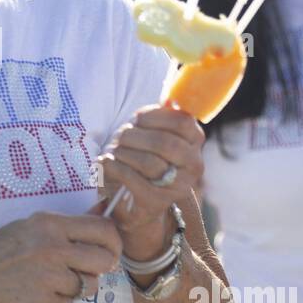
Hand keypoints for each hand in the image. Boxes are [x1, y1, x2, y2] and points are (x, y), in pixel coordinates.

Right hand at [0, 206, 122, 302]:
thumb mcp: (29, 228)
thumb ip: (67, 224)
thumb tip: (104, 208)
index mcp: (49, 224)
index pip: (103, 229)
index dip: (114, 241)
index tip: (110, 248)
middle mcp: (53, 248)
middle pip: (106, 259)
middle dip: (104, 266)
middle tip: (91, 268)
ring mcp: (50, 278)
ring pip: (90, 284)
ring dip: (79, 285)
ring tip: (55, 281)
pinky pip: (69, 302)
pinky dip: (59, 299)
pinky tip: (38, 292)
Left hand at [98, 101, 204, 234]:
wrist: (136, 201)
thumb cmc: (144, 156)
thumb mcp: (155, 132)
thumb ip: (163, 116)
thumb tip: (168, 100)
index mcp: (195, 142)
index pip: (182, 122)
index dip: (154, 117)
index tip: (136, 119)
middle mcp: (194, 165)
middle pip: (164, 143)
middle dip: (134, 137)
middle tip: (119, 137)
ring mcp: (179, 186)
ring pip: (149, 163)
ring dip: (123, 153)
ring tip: (113, 151)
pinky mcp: (157, 202)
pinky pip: (132, 179)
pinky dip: (114, 167)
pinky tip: (106, 162)